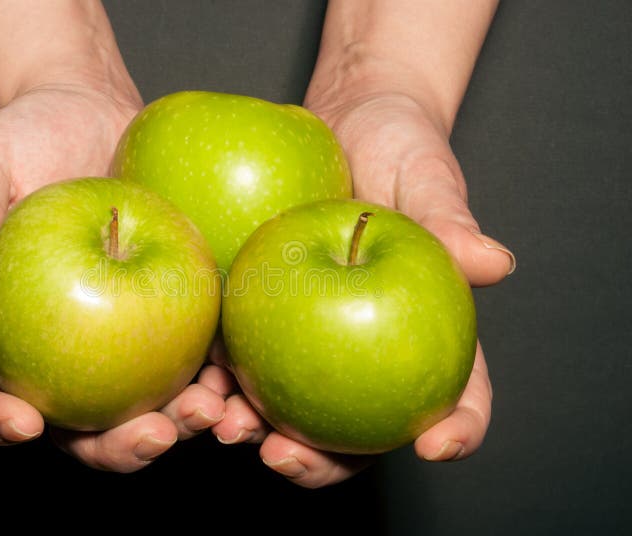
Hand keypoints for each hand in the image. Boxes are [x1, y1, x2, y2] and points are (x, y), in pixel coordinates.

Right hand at [0, 84, 226, 471]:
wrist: (99, 116)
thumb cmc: (31, 137)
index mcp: (8, 327)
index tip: (25, 422)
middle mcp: (66, 348)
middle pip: (80, 424)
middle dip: (113, 447)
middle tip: (148, 435)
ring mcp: (125, 339)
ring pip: (146, 407)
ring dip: (179, 427)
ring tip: (210, 414)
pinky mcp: (176, 317)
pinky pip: (195, 361)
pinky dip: (218, 382)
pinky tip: (239, 381)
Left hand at [210, 92, 513, 487]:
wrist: (339, 123)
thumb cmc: (397, 144)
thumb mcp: (423, 174)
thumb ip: (449, 220)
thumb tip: (493, 264)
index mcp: (426, 330)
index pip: (457, 392)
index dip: (456, 428)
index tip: (435, 446)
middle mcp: (367, 349)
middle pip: (359, 432)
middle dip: (322, 461)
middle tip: (284, 457)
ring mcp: (312, 340)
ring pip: (291, 413)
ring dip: (255, 433)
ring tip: (224, 426)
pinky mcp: (262, 318)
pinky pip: (242, 362)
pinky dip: (219, 384)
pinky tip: (194, 387)